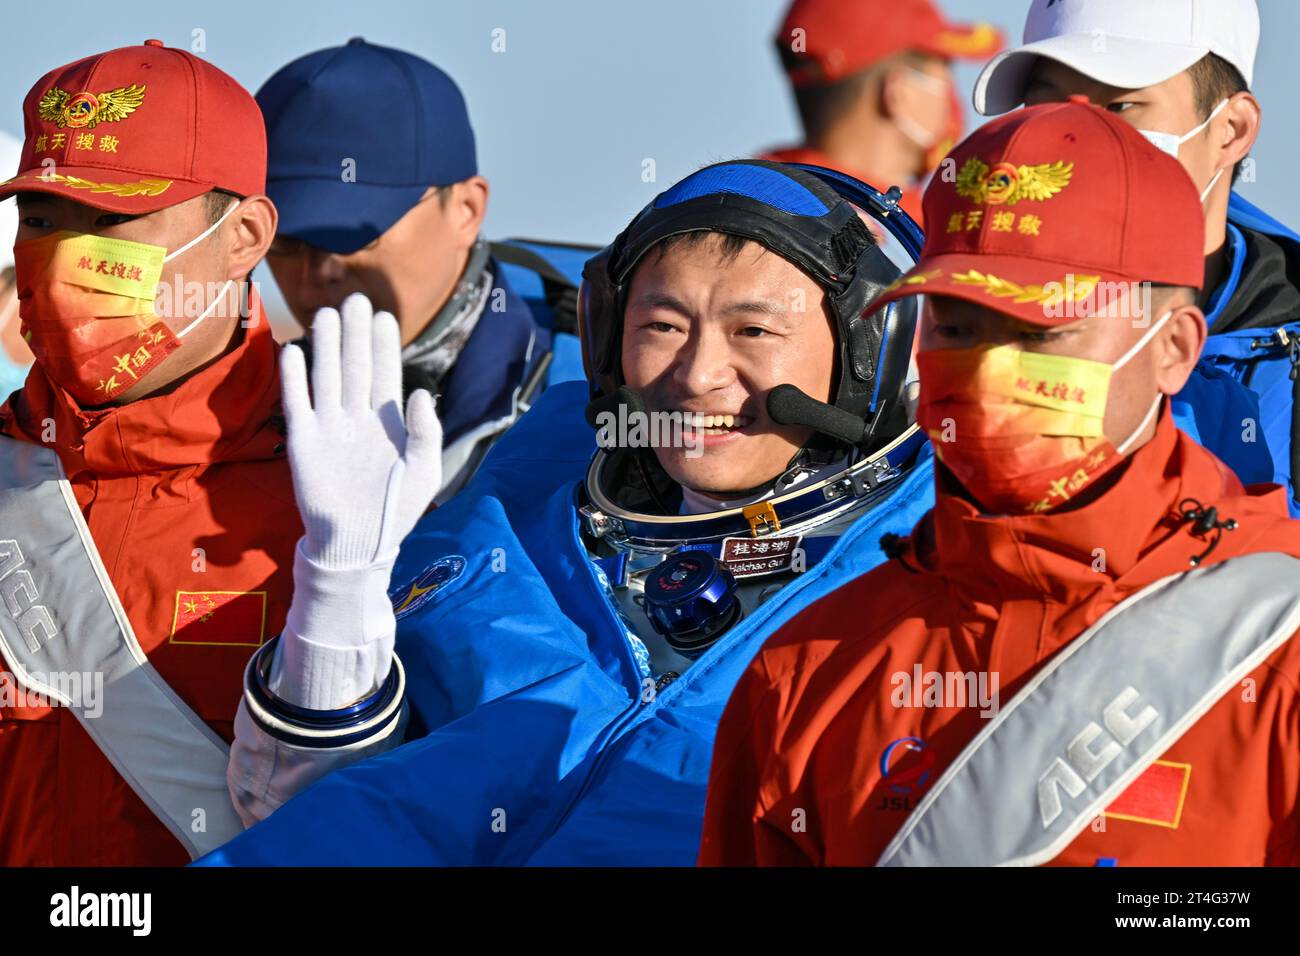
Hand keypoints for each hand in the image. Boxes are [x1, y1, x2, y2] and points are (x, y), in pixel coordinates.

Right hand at [280, 292, 442, 569]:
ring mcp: (329, 426)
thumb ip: (427, 431)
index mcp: (388, 422)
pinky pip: (297, 402)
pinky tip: (293, 349)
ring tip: (327, 313)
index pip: (385, 373)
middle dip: (356, 334)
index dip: (384, 345)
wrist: (359, 543)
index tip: (385, 315)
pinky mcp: (304, 441)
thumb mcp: (425, 471)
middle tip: (356, 299)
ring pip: (327, 376)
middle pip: (355, 366)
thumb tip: (423, 391)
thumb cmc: (397, 508)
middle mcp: (357, 417)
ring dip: (326, 346)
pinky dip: (295, 378)